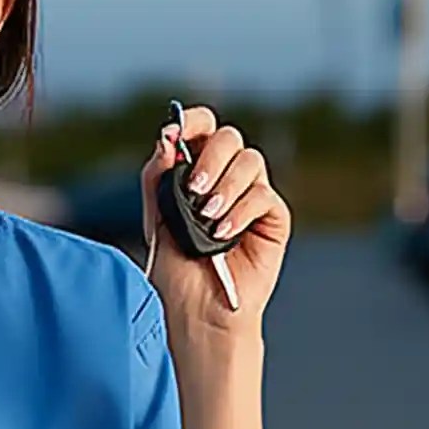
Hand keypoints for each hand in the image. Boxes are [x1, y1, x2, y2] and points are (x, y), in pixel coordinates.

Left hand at [139, 105, 292, 338]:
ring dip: (225, 186)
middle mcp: (226, 177)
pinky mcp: (272, 219)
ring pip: (250, 161)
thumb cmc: (174, 265)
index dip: (192, 120)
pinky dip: (239, 212)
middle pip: (229, 137)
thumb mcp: (156, 215)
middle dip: (210, 157)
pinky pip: (263, 196)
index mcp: (196, 169)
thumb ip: (157, 176)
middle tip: (194, 189)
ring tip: (205, 216)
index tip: (174, 131)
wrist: (194, 307)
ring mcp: (250, 195)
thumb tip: (166, 140)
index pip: (202, 127)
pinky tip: (221, 233)